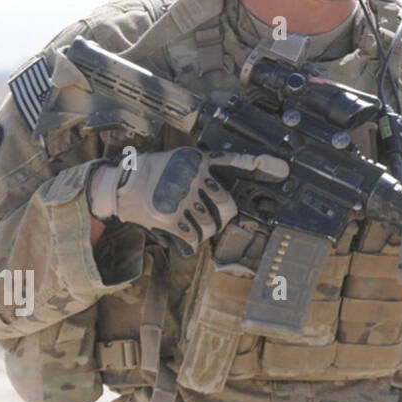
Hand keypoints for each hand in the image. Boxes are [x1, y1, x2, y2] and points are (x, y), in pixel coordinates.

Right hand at [88, 147, 288, 256]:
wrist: (117, 185)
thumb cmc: (153, 174)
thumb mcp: (181, 161)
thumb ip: (207, 171)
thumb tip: (230, 194)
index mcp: (197, 160)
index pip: (234, 161)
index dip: (261, 165)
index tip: (284, 169)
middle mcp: (191, 176)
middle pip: (227, 204)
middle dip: (223, 216)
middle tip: (212, 217)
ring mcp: (180, 196)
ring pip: (211, 224)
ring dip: (203, 230)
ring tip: (190, 223)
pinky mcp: (168, 215)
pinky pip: (192, 237)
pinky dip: (190, 240)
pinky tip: (181, 233)